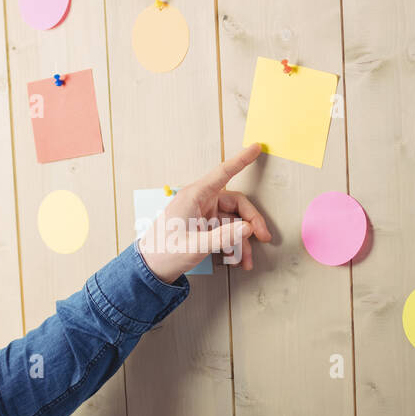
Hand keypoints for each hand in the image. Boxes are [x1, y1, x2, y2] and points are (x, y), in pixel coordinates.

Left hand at [137, 143, 273, 282]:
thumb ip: (223, 237)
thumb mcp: (195, 246)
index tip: (256, 148)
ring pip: (234, 219)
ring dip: (243, 239)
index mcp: (194, 196)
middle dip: (252, 220)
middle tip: (263, 237)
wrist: (151, 267)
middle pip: (236, 202)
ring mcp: (203, 213)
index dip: (241, 160)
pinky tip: (238, 258)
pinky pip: (227, 230)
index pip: (223, 173)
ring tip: (247, 260)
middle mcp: (200, 201)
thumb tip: (248, 228)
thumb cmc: (165, 252)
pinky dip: (235, 243)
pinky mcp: (204, 225)